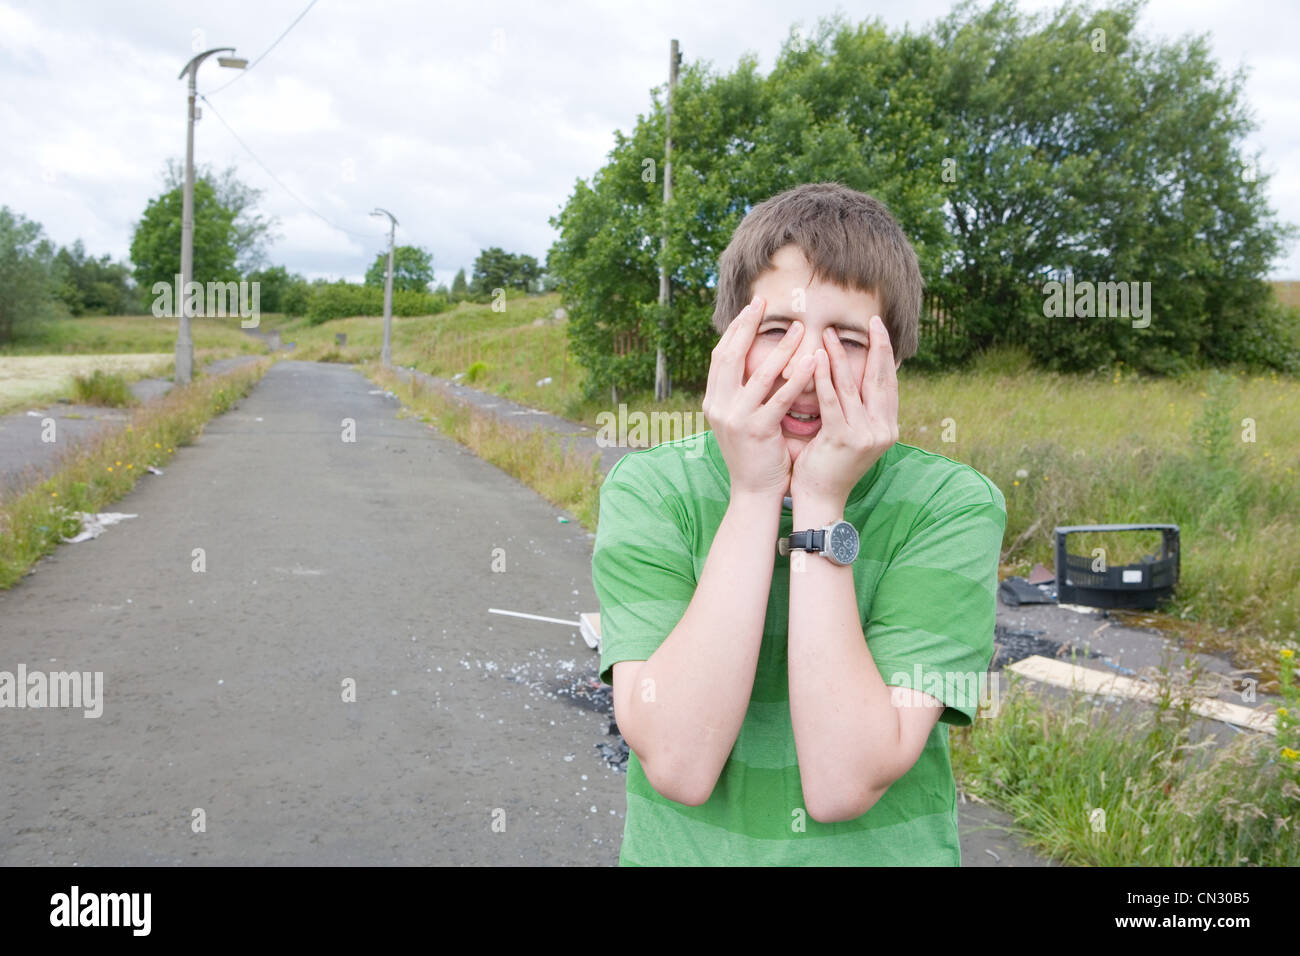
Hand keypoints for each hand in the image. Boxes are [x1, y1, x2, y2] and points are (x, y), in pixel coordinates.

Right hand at [702, 294, 815, 498]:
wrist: (753, 492)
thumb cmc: (754, 454)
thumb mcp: (740, 419)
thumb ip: (742, 392)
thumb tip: (753, 360)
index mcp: (713, 401)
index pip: (721, 356)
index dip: (735, 330)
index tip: (753, 308)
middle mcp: (718, 407)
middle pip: (731, 356)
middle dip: (748, 326)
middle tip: (765, 303)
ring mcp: (736, 419)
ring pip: (759, 374)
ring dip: (781, 348)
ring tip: (800, 328)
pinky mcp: (757, 431)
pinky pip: (780, 397)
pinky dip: (798, 377)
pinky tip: (813, 362)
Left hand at [790, 315, 898, 504]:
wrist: (820, 499)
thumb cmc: (830, 465)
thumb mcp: (851, 435)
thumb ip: (858, 410)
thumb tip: (858, 379)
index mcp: (887, 427)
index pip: (889, 384)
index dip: (886, 356)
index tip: (881, 331)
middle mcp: (882, 430)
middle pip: (880, 380)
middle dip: (877, 347)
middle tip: (873, 321)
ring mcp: (865, 435)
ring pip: (853, 386)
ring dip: (841, 356)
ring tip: (831, 332)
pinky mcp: (843, 439)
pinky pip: (832, 400)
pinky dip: (824, 377)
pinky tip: (818, 357)